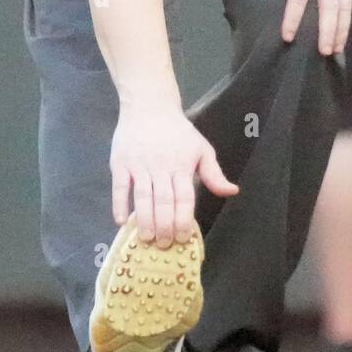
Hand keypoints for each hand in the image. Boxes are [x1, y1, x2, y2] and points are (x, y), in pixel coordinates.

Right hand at [111, 103, 237, 246]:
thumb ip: (214, 174)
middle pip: (163, 201)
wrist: (149, 105)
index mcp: (182, 165)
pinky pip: (119, 186)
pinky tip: (121, 221)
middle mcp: (161, 166)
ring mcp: (139, 164)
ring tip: (146, 239)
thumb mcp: (201, 149)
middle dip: (164, 226)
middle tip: (164, 245)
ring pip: (142, 196)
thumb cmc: (178, 132)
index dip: (183, 219)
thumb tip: (232, 192)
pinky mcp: (120, 162)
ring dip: (144, 220)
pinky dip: (119, 204)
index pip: (184, 197)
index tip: (183, 238)